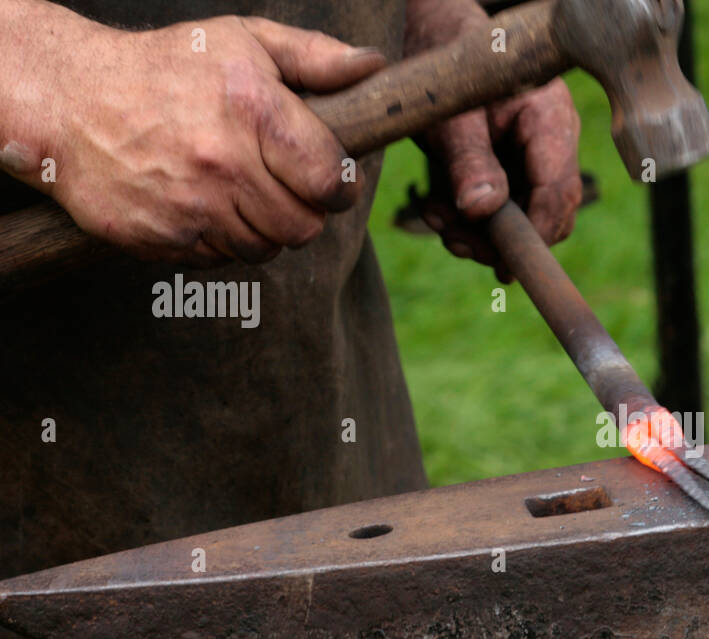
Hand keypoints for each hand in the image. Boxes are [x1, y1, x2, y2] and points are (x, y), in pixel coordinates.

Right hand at [8, 11, 386, 264]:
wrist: (69, 100)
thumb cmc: (168, 67)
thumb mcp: (243, 42)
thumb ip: (315, 57)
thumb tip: (373, 67)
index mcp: (253, 110)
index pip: (330, 181)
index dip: (338, 187)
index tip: (328, 181)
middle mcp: (224, 162)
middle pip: (303, 227)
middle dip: (302, 212)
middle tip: (281, 189)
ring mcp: (190, 205)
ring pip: (264, 250)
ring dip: (261, 231)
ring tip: (237, 193)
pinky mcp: (162, 238)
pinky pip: (219, 261)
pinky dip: (219, 242)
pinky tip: (201, 205)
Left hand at [405, 0, 582, 280]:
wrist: (430, 40)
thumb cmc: (444, 70)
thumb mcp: (449, 116)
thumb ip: (468, 161)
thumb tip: (482, 211)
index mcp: (549, 119)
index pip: (559, 189)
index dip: (537, 232)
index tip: (507, 265)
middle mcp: (550, 142)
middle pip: (547, 213)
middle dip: (502, 239)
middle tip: (455, 241)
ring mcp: (532, 158)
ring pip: (523, 219)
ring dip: (478, 233)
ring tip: (436, 218)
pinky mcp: (510, 170)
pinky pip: (501, 211)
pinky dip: (469, 221)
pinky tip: (438, 211)